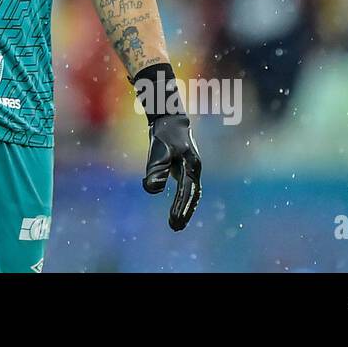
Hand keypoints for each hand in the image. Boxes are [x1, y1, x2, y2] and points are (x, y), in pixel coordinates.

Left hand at [142, 114, 201, 230]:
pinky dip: (183, 199)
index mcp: (191, 166)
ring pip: (191, 193)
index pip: (186, 191)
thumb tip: (153, 190)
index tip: (174, 221)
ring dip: (185, 207)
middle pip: (192, 195)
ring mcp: (191, 169)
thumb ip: (157, 169)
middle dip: (185, 211)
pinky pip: (186, 188)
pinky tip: (176, 208)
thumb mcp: (159, 150)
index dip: (181, 207)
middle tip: (175, 227)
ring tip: (176, 223)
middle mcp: (194, 169)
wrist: (170, 119)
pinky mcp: (184, 168)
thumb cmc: (165, 133)